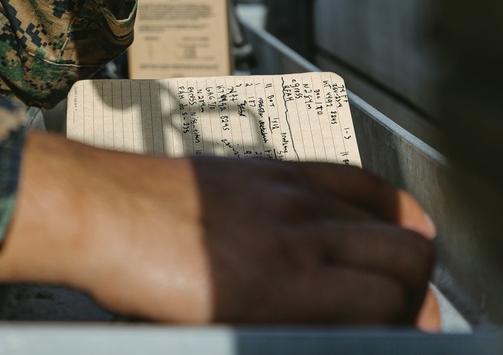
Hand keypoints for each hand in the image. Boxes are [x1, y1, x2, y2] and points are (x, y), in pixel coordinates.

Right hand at [0, 134, 439, 329]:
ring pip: (402, 270)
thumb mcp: (205, 189)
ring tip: (389, 328)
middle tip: (401, 307)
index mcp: (278, 175)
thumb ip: (249, 211)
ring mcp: (299, 240)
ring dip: (408, 305)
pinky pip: (370, 308)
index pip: (374, 192)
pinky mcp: (289, 285)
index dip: (400, 228)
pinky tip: (357, 337)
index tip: (400, 253)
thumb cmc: (130, 203)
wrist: (99, 206)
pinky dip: (382, 327)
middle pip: (402, 234)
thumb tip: (268, 250)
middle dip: (413, 275)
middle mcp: (299, 199)